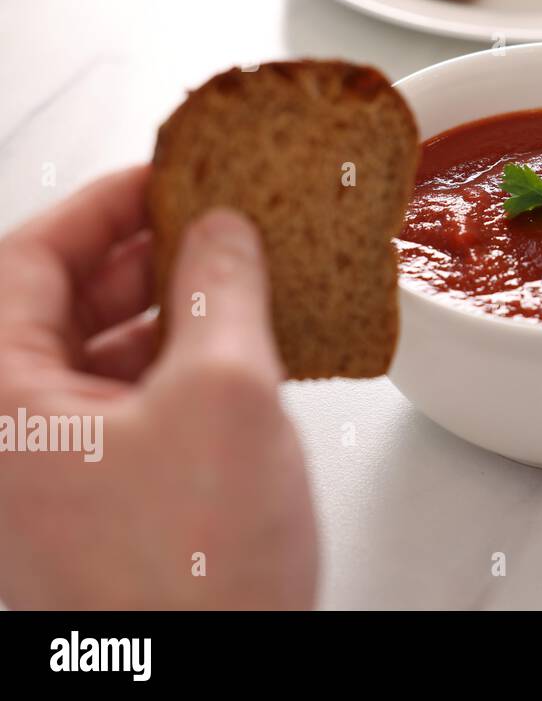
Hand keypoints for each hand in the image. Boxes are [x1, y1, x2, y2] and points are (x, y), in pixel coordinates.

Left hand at [0, 167, 316, 608]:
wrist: (220, 684)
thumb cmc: (193, 581)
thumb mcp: (226, 396)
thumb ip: (222, 290)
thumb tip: (224, 232)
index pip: (24, 260)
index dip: (103, 203)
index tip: (166, 173)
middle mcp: (8, 439)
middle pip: (58, 305)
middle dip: (142, 255)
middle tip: (214, 222)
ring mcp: (49, 477)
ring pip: (97, 356)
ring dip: (167, 310)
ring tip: (238, 281)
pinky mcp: (97, 505)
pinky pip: (128, 406)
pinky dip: (178, 367)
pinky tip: (237, 352)